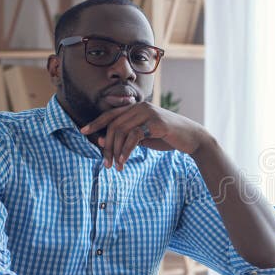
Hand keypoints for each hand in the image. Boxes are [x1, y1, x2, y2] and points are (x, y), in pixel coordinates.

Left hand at [79, 102, 209, 170]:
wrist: (191, 138)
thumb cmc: (167, 137)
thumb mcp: (144, 138)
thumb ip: (126, 138)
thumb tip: (102, 142)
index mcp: (136, 108)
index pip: (111, 114)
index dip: (95, 123)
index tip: (82, 132)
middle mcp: (141, 107)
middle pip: (113, 125)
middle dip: (107, 146)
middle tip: (106, 163)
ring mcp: (148, 113)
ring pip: (121, 131)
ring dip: (115, 151)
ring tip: (116, 166)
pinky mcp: (155, 123)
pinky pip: (134, 137)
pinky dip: (126, 151)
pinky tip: (124, 161)